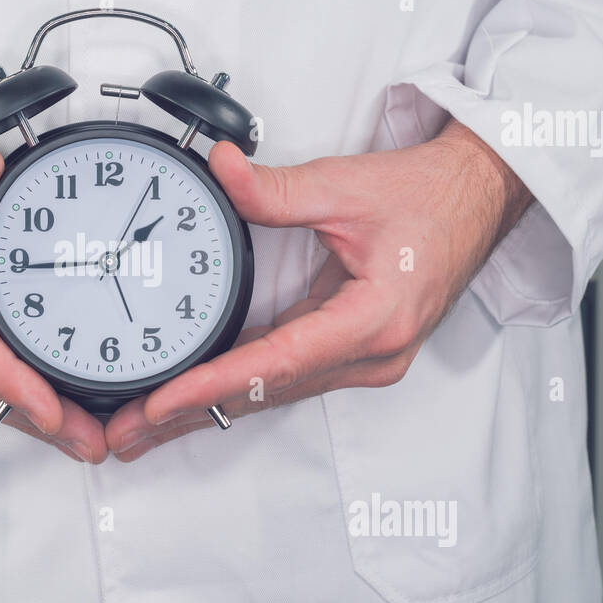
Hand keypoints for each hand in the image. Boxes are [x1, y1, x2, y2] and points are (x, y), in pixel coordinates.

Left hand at [104, 120, 532, 460]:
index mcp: (374, 321)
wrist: (477, 200)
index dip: (210, 385)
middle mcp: (370, 356)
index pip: (274, 364)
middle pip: (263, 394)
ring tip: (141, 428)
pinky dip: (232, 389)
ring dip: (205, 409)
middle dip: (189, 414)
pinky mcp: (349, 352)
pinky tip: (190, 399)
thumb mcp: (347, 187)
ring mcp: (362, 361)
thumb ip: (277, 189)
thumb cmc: (429, 199)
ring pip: (269, 394)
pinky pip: (281, 378)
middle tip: (125, 433)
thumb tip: (221, 169)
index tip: (159, 402)